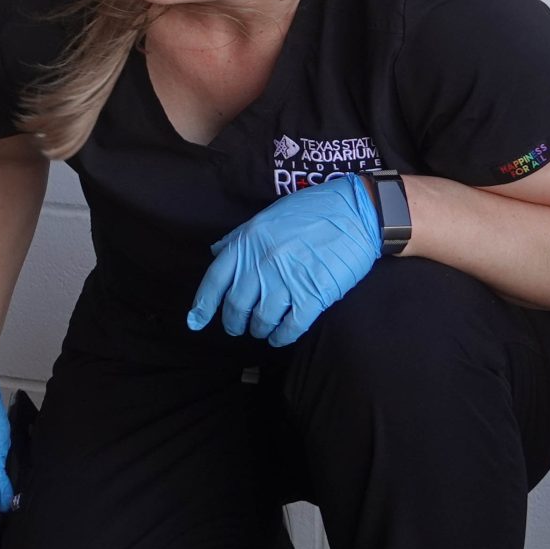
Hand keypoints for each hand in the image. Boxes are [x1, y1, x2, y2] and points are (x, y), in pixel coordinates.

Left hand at [188, 175, 381, 347]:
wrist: (355, 213)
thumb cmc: (310, 211)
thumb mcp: (267, 217)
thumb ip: (239, 238)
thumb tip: (216, 253)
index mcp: (247, 243)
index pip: (215, 280)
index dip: (203, 305)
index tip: (195, 322)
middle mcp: (261, 263)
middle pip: (236, 305)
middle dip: (234, 322)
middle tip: (237, 328)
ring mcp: (287, 280)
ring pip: (261, 319)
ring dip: (258, 330)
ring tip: (261, 330)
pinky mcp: (313, 295)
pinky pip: (290, 326)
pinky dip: (281, 337)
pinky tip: (280, 337)